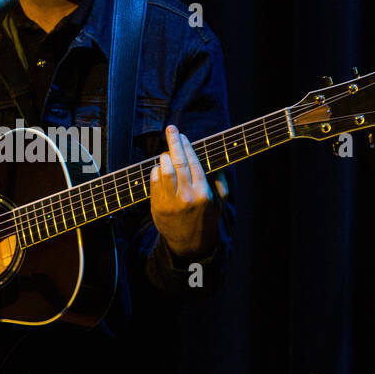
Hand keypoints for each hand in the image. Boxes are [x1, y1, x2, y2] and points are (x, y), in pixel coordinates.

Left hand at [148, 125, 218, 260]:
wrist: (189, 244)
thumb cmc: (206, 218)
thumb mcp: (220, 202)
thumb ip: (220, 180)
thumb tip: (217, 160)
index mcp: (204, 193)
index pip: (194, 162)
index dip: (187, 146)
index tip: (183, 135)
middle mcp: (187, 196)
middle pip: (178, 162)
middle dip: (174, 142)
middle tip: (171, 129)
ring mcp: (170, 202)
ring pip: (164, 170)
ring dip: (164, 157)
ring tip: (167, 153)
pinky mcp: (157, 206)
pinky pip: (154, 182)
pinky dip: (156, 171)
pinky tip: (160, 169)